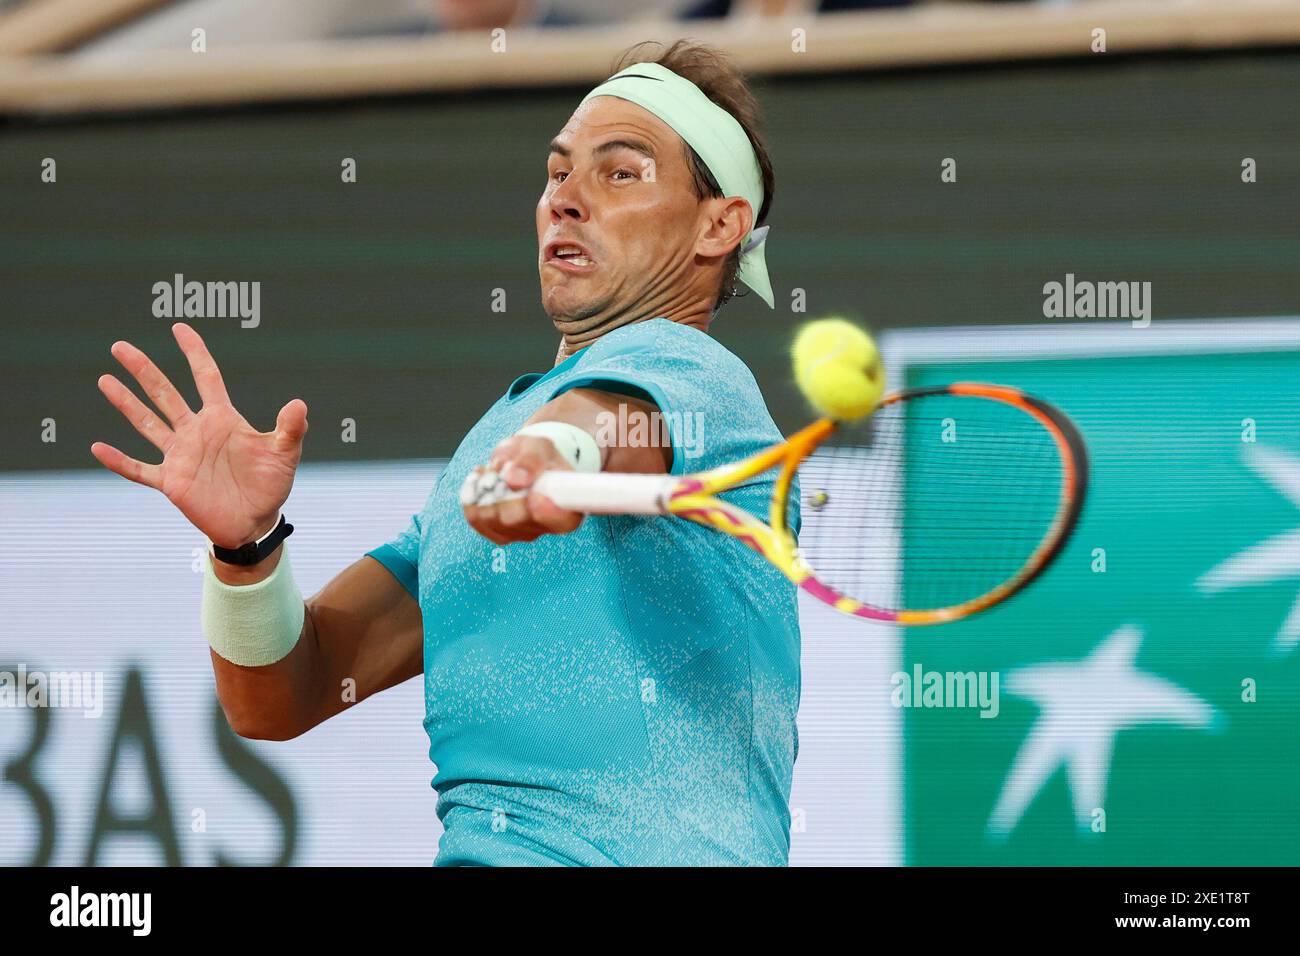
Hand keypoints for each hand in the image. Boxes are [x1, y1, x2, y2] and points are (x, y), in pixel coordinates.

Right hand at [91, 323, 307, 549]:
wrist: (255, 522)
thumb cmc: (270, 484)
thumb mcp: (285, 454)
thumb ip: (291, 429)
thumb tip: (299, 404)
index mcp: (222, 419)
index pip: (206, 377)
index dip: (194, 352)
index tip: (179, 328)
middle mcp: (196, 431)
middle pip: (165, 393)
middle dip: (144, 370)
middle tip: (120, 347)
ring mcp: (180, 455)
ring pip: (148, 423)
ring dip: (126, 403)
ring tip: (105, 379)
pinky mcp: (171, 481)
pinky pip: (140, 469)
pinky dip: (120, 461)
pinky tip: (98, 448)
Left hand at [462, 434, 584, 543]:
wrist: (527, 463)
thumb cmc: (539, 456)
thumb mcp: (539, 447)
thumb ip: (531, 460)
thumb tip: (515, 479)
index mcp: (570, 507)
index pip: (563, 520)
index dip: (546, 511)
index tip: (533, 495)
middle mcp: (548, 526)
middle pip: (516, 518)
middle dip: (502, 490)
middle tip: (502, 467)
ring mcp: (523, 533)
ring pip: (492, 519)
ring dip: (485, 491)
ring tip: (492, 471)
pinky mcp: (501, 534)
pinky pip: (478, 520)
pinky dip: (473, 499)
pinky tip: (481, 483)